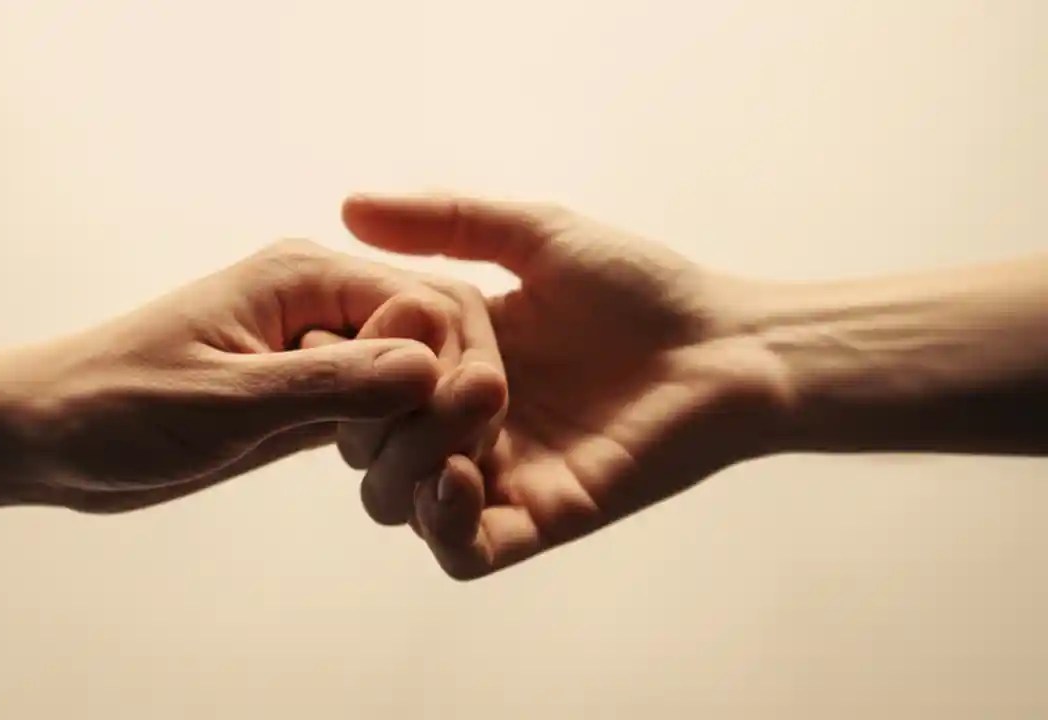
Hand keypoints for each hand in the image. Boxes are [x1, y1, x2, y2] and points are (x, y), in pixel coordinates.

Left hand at [15, 239, 493, 512]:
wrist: (50, 434)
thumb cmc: (116, 406)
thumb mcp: (224, 401)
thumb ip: (329, 384)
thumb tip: (433, 368)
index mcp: (302, 276)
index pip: (426, 303)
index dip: (448, 369)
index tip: (432, 439)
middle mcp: (321, 301)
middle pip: (433, 337)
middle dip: (439, 402)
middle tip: (406, 470)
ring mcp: (318, 348)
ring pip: (414, 379)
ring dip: (415, 431)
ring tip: (380, 482)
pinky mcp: (309, 393)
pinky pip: (381, 410)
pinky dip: (390, 446)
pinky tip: (374, 482)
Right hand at [342, 194, 788, 578]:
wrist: (729, 347)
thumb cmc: (644, 288)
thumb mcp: (536, 235)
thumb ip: (444, 222)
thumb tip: (347, 205)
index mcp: (451, 359)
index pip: (360, 375)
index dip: (344, 352)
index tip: (362, 319)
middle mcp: (460, 423)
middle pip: (365, 446)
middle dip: (376, 407)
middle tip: (429, 363)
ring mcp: (498, 476)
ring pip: (399, 503)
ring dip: (406, 459)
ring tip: (467, 404)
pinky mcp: (540, 519)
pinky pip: (463, 553)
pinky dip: (442, 524)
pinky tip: (461, 475)